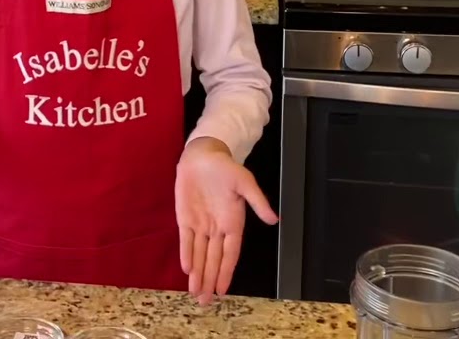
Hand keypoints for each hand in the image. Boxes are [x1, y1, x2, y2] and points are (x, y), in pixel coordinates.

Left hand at [175, 137, 278, 304]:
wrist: (203, 156)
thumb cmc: (227, 169)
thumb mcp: (246, 182)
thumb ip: (257, 201)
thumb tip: (273, 219)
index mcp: (233, 223)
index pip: (230, 254)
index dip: (226, 272)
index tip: (223, 290)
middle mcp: (217, 229)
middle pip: (213, 260)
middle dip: (209, 280)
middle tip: (205, 301)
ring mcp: (201, 225)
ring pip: (199, 254)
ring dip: (198, 273)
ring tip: (196, 293)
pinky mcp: (185, 218)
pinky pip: (186, 240)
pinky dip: (186, 254)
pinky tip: (187, 270)